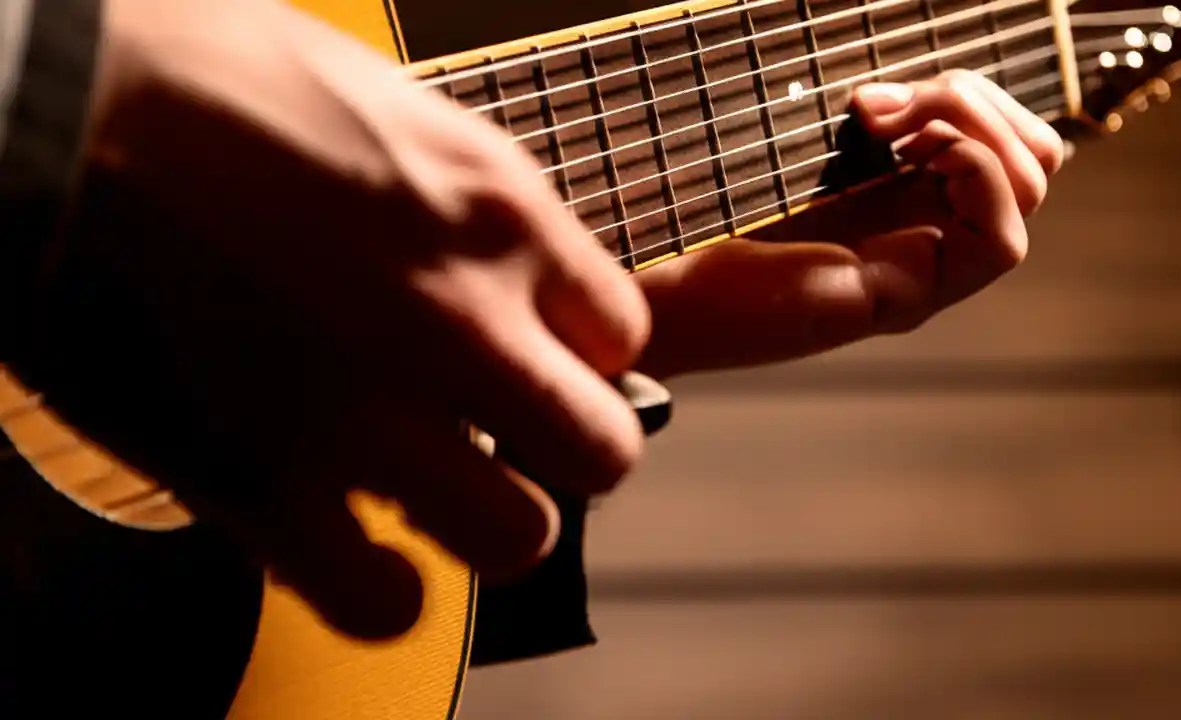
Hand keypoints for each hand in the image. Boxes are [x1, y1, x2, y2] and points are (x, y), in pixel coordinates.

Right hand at [10, 0, 647, 636]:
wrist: (55, 106)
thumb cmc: (207, 80)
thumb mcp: (391, 108)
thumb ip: (469, 204)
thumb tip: (503, 262)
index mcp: (497, 212)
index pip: (620, 336)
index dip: (577, 357)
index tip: (535, 357)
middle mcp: (457, 317)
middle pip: (600, 450)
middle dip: (560, 452)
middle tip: (503, 436)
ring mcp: (367, 410)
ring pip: (517, 536)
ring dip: (484, 523)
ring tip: (432, 492)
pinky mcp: (263, 481)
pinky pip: (380, 600)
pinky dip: (378, 591)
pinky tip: (353, 551)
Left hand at [636, 70, 1063, 377]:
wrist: (643, 279)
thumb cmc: (695, 208)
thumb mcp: (789, 138)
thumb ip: (852, 119)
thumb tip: (886, 88)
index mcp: (898, 200)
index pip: (1005, 143)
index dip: (968, 98)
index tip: (870, 95)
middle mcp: (919, 237)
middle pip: (1035, 157)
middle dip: (977, 100)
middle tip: (877, 104)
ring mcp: (917, 273)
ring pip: (1030, 185)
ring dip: (971, 123)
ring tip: (879, 121)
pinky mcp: (902, 299)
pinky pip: (1003, 239)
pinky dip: (972, 169)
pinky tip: (900, 152)